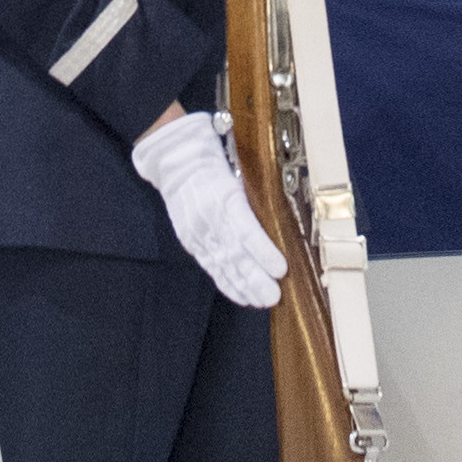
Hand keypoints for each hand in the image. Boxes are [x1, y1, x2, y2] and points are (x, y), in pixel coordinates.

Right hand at [131, 107, 291, 306]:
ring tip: (262, 301)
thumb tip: (285, 221)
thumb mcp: (239, 171)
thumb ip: (256, 198)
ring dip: (243, 286)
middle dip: (255, 279)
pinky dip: (226, 283)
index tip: (281, 269)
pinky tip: (241, 296)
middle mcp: (209, 217)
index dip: (263, 252)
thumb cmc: (214, 162)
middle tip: (274, 296)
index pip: (246, 230)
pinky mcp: (190, 240)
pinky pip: (210, 266)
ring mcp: (197, 231)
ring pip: (222, 265)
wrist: (175, 160)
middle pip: (235, 254)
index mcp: (224, 196)